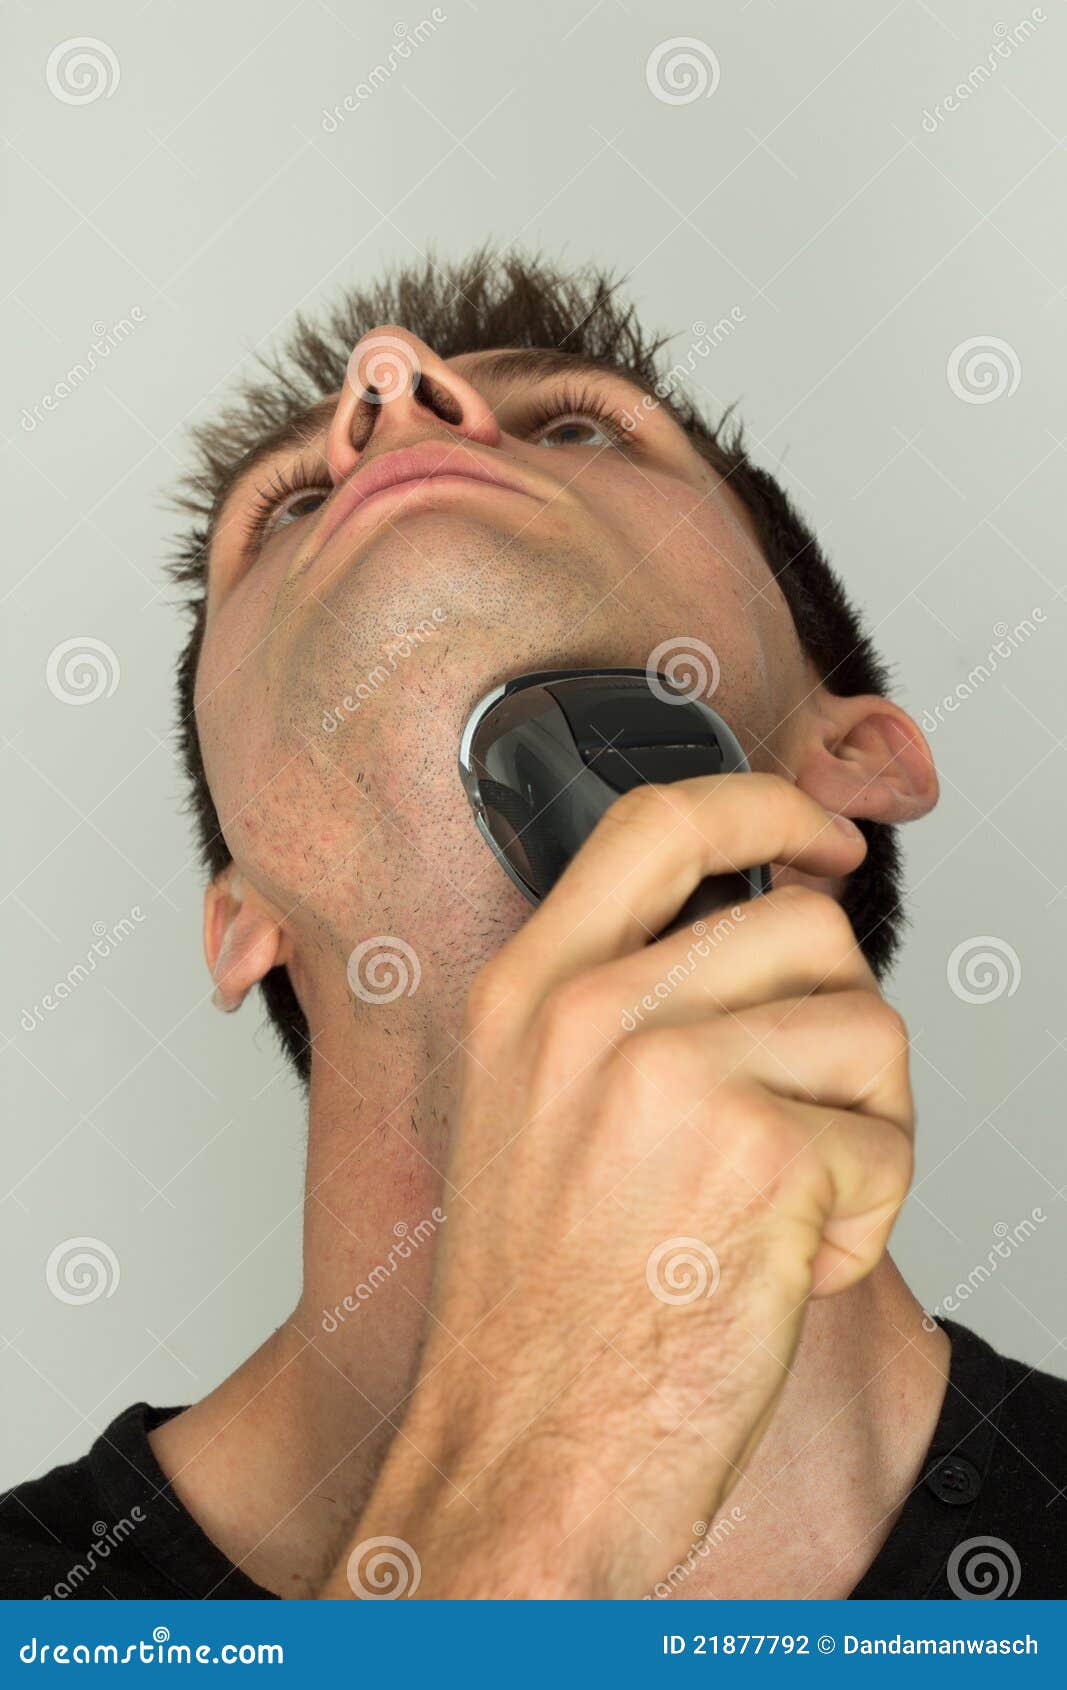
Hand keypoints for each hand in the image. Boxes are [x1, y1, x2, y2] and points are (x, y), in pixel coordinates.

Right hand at [320, 775, 913, 1598]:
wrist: (524, 1454)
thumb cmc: (537, 1307)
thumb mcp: (526, 1112)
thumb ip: (616, 1006)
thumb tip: (759, 940)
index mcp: (528, 992)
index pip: (661, 823)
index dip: (765, 807)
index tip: (820, 837)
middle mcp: (593, 1011)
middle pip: (806, 927)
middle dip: (840, 1021)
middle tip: (804, 1116)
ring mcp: (676, 1073)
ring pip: (870, 1029)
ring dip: (864, 1126)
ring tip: (785, 1205)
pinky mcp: (763, 1150)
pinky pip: (890, 1144)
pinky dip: (867, 1218)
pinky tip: (784, 1265)